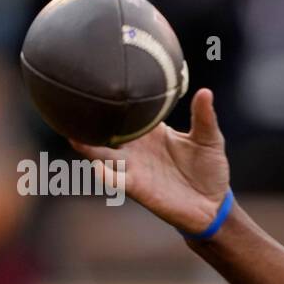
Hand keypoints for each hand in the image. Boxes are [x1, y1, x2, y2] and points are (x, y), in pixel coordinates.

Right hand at [70, 88, 229, 232]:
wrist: (213, 205)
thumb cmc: (209, 169)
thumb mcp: (209, 139)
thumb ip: (204, 117)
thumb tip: (205, 91)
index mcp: (150, 130)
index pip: (126, 110)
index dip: (112, 97)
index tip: (97, 77)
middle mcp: (135, 146)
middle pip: (104, 130)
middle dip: (88, 120)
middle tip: (70, 102)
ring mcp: (133, 167)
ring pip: (102, 154)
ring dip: (88, 146)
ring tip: (73, 135)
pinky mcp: (137, 188)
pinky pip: (117, 181)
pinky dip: (106, 175)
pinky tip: (98, 169)